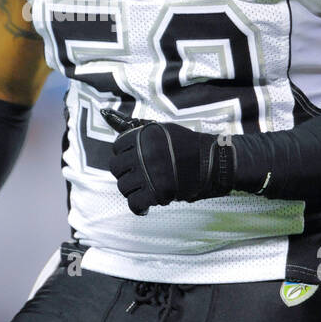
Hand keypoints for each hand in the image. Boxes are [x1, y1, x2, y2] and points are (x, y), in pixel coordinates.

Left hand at [101, 108, 232, 215]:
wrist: (213, 162)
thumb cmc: (187, 146)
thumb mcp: (163, 130)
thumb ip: (138, 129)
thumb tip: (107, 114)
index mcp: (145, 136)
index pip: (117, 146)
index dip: (124, 155)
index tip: (134, 162)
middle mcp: (145, 152)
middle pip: (116, 168)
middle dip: (125, 174)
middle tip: (139, 178)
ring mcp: (150, 173)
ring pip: (123, 186)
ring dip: (133, 190)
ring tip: (146, 190)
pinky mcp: (158, 192)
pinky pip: (134, 203)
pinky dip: (139, 207)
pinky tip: (145, 207)